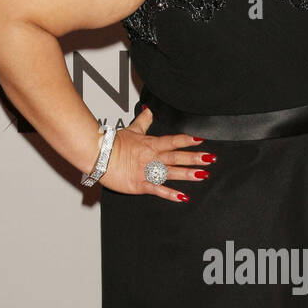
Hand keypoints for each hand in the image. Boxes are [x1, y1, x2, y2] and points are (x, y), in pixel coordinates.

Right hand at [99, 106, 214, 201]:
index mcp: (150, 144)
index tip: (200, 140)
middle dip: (194, 158)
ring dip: (187, 174)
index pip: (172, 141)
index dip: (186, 140)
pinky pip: (157, 189)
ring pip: (170, 173)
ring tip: (203, 175)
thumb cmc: (111, 143)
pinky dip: (170, 194)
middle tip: (210, 159)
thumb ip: (143, 122)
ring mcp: (146, 171)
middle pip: (176, 157)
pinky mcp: (139, 185)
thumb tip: (149, 110)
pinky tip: (183, 197)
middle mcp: (151, 157)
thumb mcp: (131, 130)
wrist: (97, 156)